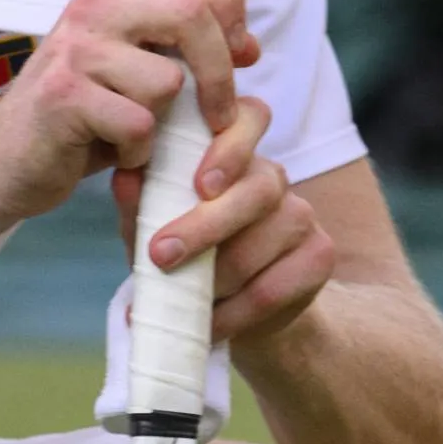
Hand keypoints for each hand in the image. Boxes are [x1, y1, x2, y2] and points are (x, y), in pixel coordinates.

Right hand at [0, 0, 264, 244]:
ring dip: (167, 124)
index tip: (233, 52)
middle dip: (220, 72)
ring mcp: (75, 50)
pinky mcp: (63, 96)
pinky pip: (139, 124)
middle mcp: (92, 8)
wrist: (5, 162)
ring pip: (168, 80)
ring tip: (138, 135)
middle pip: (194, 12)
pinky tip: (117, 153)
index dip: (228, 3)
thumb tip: (249, 45)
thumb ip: (184, 51)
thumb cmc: (82, 119)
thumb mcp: (136, 72)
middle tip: (220, 115)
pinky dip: (139, 152)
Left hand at [109, 94, 338, 347]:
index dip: (230, 145)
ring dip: (214, 278)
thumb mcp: (154, 228)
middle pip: (256, 188)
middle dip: (205, 226)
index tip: (199, 184)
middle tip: (160, 255)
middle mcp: (274, 177)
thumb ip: (142, 204)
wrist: (235, 312)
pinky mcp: (319, 257)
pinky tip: (208, 325)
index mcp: (235, 153)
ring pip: (261, 243)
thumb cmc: (187, 255)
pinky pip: (271, 288)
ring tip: (179, 299)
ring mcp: (302, 216)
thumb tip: (124, 179)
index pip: (249, 118)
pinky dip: (233, 313)